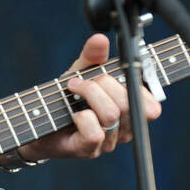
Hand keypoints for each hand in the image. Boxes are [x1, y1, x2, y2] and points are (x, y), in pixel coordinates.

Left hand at [15, 33, 161, 161]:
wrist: (37, 121)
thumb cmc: (66, 98)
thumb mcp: (81, 71)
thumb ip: (93, 56)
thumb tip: (100, 39)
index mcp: (129, 113)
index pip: (152, 108)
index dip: (140, 89)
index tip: (118, 73)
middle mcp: (123, 130)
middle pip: (129, 104)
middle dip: (104, 83)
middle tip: (83, 80)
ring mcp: (107, 143)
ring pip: (111, 114)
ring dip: (88, 94)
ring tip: (72, 89)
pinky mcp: (88, 150)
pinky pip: (94, 132)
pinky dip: (80, 117)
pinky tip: (71, 113)